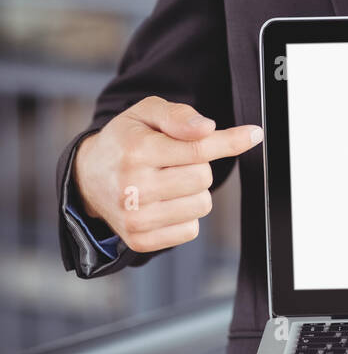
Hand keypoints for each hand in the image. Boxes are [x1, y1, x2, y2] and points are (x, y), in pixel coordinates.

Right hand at [72, 96, 262, 252]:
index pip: (198, 149)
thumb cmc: (125, 140)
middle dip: (199, 166)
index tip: (253, 134)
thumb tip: (208, 129)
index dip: (230, 141)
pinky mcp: (140, 240)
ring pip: (201, 205)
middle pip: (203, 178)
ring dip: (194, 192)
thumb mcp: (145, 113)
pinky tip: (165, 203)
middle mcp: (134, 187)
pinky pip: (190, 230)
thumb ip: (177, 115)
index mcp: (137, 150)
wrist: (87, 177)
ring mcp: (136, 217)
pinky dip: (186, 216)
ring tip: (168, 181)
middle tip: (175, 161)